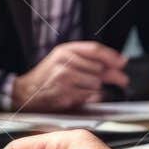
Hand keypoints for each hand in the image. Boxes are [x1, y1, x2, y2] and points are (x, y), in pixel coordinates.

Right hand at [10, 41, 128, 112]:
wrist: (24, 93)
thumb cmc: (46, 77)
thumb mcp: (61, 59)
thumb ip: (84, 58)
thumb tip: (115, 63)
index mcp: (65, 51)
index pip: (95, 50)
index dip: (112, 57)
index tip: (123, 62)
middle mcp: (65, 63)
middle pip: (99, 68)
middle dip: (112, 75)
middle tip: (121, 80)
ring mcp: (64, 79)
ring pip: (96, 83)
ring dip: (99, 88)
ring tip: (91, 89)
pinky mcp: (65, 95)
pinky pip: (89, 96)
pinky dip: (93, 98)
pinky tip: (87, 97)